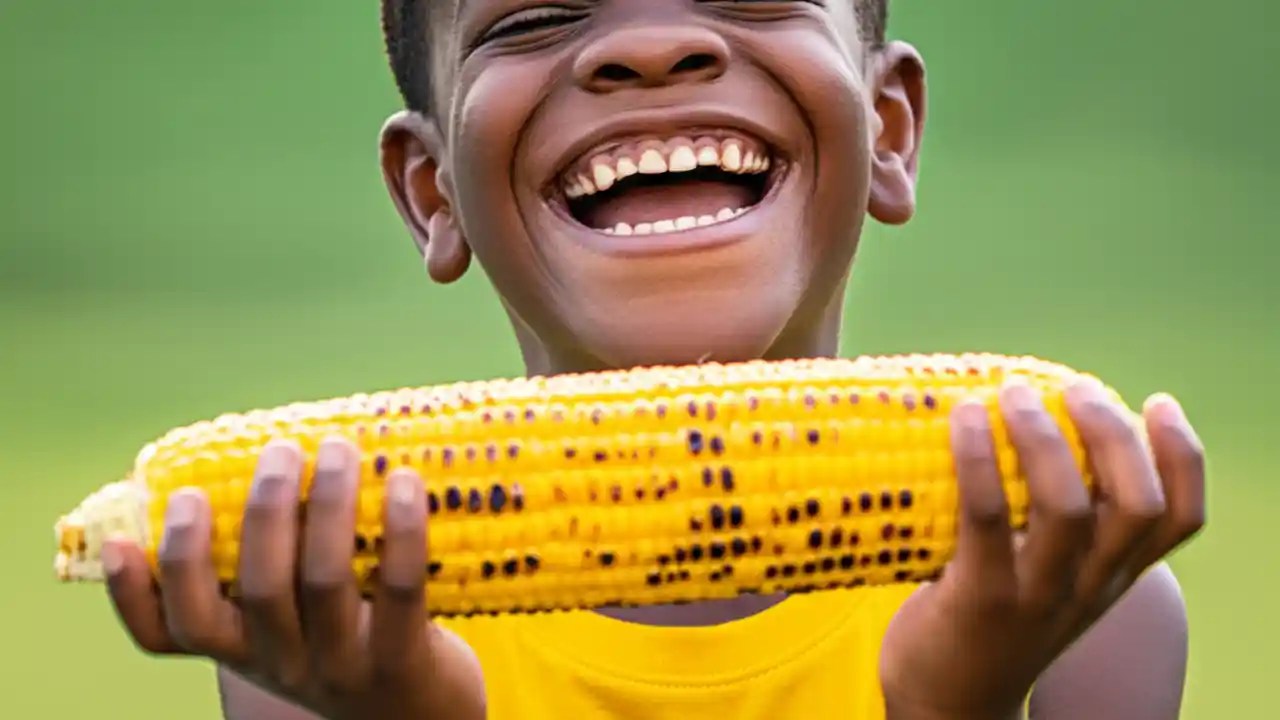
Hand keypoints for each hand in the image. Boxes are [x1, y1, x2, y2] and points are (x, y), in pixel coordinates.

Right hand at [100, 437, 485, 719]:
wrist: (423, 716)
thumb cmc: (353, 639)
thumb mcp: (298, 617)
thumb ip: (272, 558)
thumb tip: (258, 456)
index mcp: (242, 648)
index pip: (167, 633)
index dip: (133, 592)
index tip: (121, 540)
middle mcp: (282, 664)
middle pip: (256, 589)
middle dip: (263, 510)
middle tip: (279, 450)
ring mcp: (341, 667)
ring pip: (323, 582)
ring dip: (328, 505)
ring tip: (337, 450)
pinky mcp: (401, 661)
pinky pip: (397, 589)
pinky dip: (401, 530)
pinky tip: (403, 481)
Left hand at [879, 378, 1205, 719]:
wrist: (945, 704)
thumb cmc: (985, 620)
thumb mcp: (1041, 574)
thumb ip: (1047, 519)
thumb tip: (1022, 420)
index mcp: (1110, 576)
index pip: (1178, 518)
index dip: (1181, 456)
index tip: (1156, 403)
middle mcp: (1088, 588)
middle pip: (1136, 504)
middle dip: (1112, 432)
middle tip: (1072, 387)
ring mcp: (1039, 596)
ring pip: (1071, 508)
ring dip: (1045, 437)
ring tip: (1014, 393)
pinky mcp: (982, 600)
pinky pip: (989, 517)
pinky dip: (979, 458)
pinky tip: (964, 417)